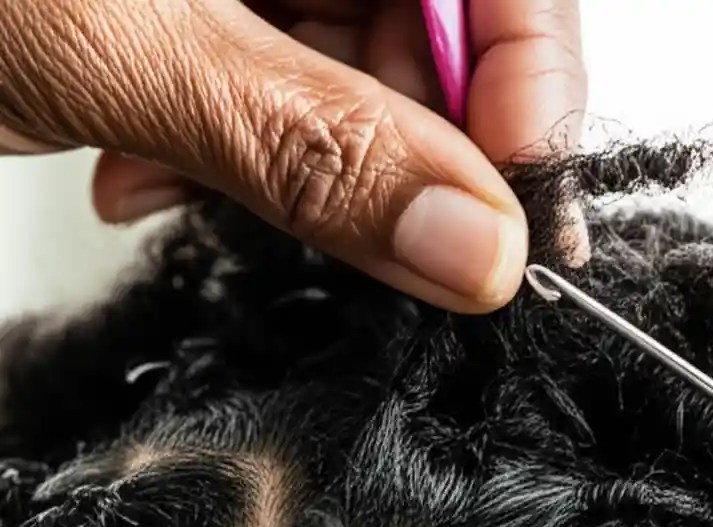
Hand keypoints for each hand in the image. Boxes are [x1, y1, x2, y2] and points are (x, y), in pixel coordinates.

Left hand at [0, 0, 586, 312]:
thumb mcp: (111, 43)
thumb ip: (311, 146)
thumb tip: (473, 243)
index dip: (529, 80)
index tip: (517, 207)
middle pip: (433, 21)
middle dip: (398, 138)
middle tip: (370, 227)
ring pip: (353, 66)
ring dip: (298, 156)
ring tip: (192, 178)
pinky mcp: (198, 4)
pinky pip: (275, 81)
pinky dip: (231, 146)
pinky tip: (153, 159)